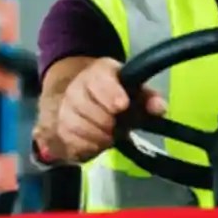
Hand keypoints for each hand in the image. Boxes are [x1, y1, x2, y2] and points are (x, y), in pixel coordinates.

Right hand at [40, 58, 166, 163]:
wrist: (84, 102)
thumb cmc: (116, 97)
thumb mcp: (136, 94)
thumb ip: (149, 99)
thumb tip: (159, 108)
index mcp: (99, 72)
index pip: (98, 77)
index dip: (109, 91)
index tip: (121, 105)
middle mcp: (76, 86)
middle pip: (85, 104)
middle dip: (105, 121)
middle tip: (117, 127)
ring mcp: (64, 107)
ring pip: (75, 124)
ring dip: (97, 135)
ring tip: (109, 136)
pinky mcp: (58, 127)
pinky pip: (70, 140)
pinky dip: (87, 146)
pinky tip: (97, 142)